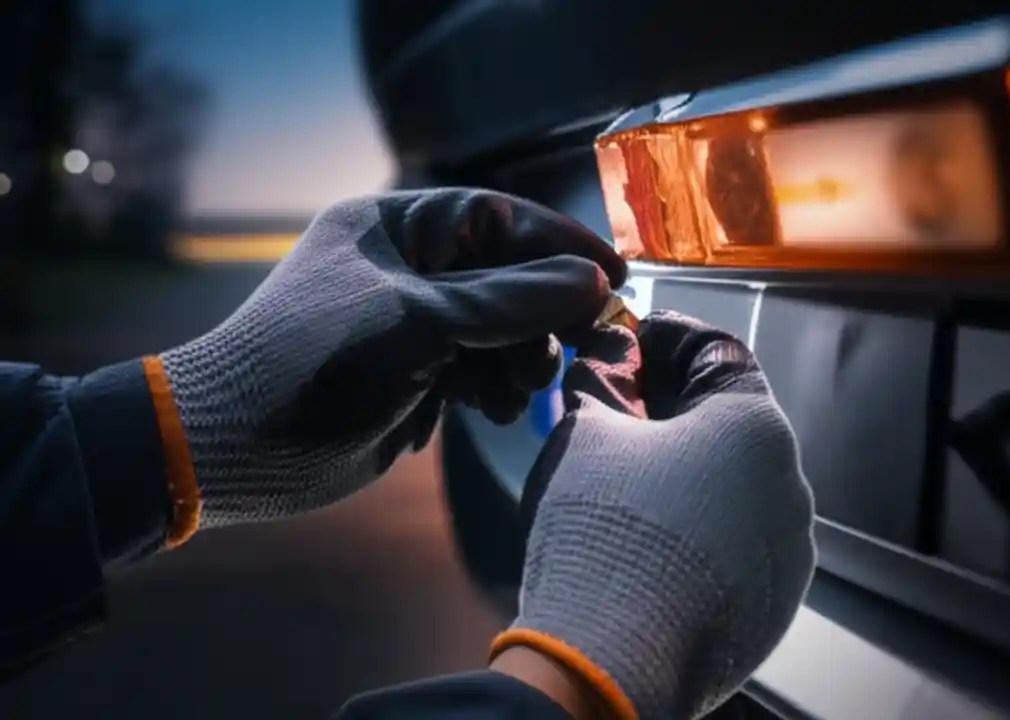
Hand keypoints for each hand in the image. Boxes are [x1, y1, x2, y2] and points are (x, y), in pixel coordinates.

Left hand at [159, 189, 624, 529]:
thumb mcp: (419, 322)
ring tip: (513, 389)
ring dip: (522, 359)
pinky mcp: (416, 374)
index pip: (498, 220)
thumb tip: (595, 284)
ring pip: (503, 330)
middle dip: (545, 314)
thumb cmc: (313, 362)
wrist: (235, 447)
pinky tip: (490, 409)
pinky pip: (482, 369)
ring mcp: (414, 324)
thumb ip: (511, 301)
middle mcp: (409, 268)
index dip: (559, 246)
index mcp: (397, 227)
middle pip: (510, 278)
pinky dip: (496, 388)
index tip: (614, 277)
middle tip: (588, 345)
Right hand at [494, 312, 815, 718]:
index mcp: (756, 426)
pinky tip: (653, 545)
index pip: (717, 353)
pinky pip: (738, 549)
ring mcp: (790, 553)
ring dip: (692, 477)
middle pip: (732, 426)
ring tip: (630, 485)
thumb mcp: (586, 431)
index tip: (632, 340)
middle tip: (620, 410)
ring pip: (738, 492)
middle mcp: (792, 486)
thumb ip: (603, 382)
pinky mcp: (775, 607)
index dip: (667, 338)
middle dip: (677, 410)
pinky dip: (702, 534)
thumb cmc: (602, 527)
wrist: (612, 657)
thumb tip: (607, 360)